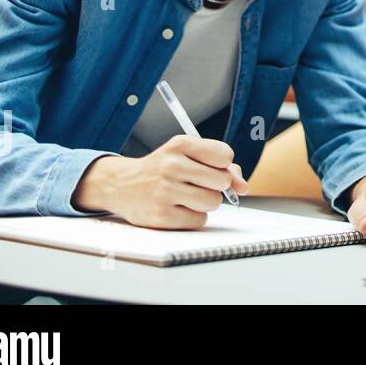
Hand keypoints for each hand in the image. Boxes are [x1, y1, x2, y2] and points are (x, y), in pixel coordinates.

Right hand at [71, 135, 250, 227]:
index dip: (223, 165)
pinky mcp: (161, 216)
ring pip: (213, 202)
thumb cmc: (164, 168)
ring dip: (206, 202)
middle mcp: (171, 165)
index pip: (225, 155)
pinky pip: (199, 220)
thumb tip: (244, 187)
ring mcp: (164, 191)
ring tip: (187, 196)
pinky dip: (194, 217)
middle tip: (199, 184)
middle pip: (222, 181)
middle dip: (217, 185)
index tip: (211, 167)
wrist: (121, 185)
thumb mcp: (187, 155)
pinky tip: (178, 208)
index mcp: (180, 144)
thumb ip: (222, 166)